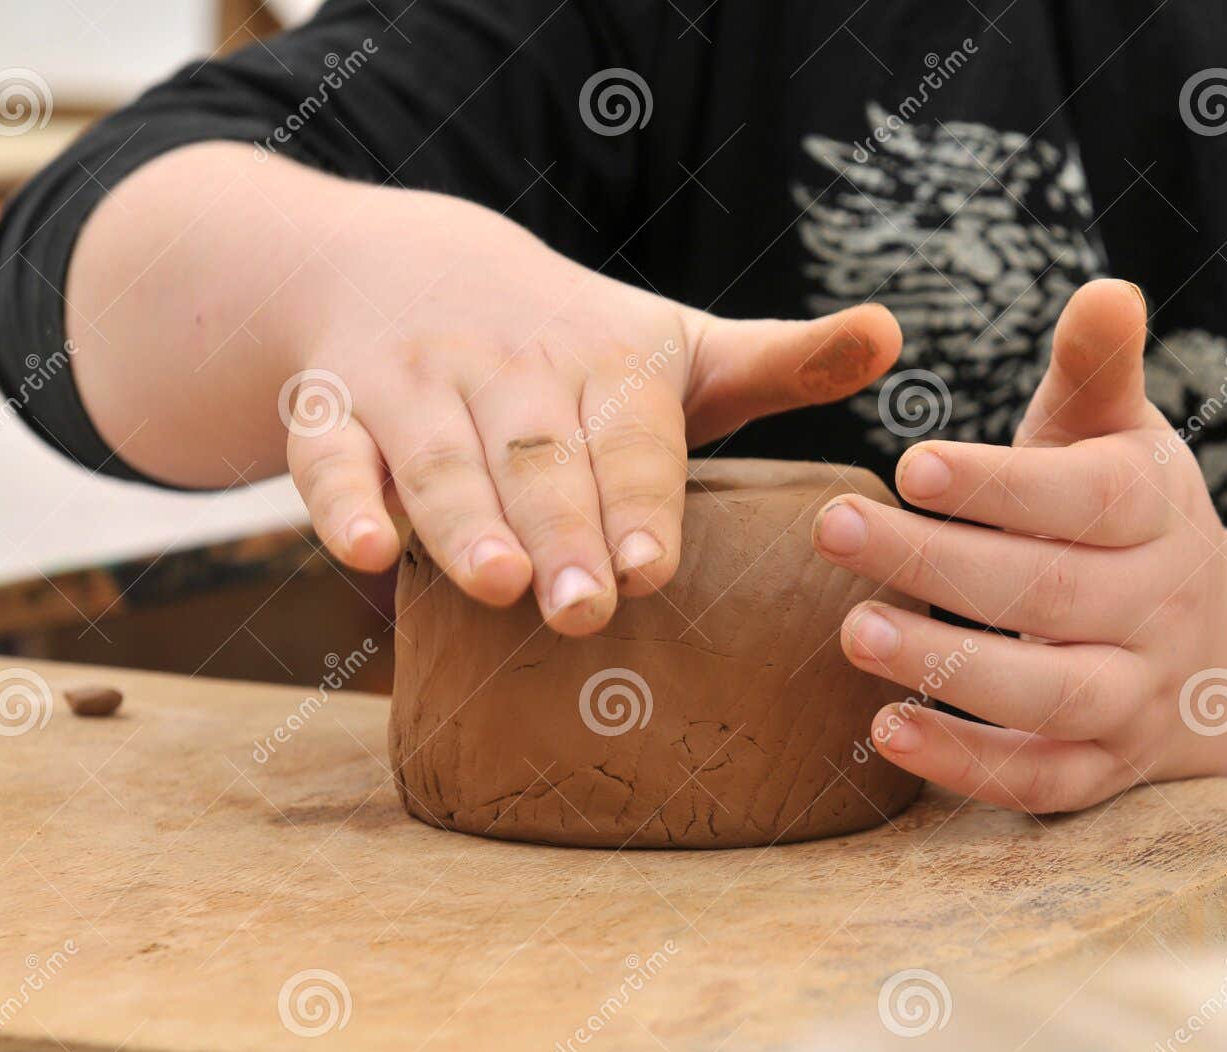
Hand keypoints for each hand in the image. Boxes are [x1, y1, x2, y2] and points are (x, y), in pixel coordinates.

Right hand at [289, 187, 899, 633]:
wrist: (405, 266)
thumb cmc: (574, 342)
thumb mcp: (677, 345)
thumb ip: (781, 362)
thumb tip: (895, 334)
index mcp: (606, 358)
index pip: (631, 432)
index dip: (641, 498)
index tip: (657, 569)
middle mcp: (512, 365)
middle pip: (539, 454)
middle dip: (562, 531)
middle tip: (585, 610)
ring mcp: (418, 384)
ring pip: (439, 455)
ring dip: (463, 518)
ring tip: (495, 587)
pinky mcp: (335, 407)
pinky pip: (331, 452)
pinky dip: (343, 499)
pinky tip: (363, 553)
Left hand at [813, 279, 1226, 811]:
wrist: (1210, 645)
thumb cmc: (1121, 515)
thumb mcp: (1115, 437)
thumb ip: (1095, 371)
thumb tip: (1104, 289)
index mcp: (1158, 513)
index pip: (1090, 502)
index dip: (1003, 486)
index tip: (911, 464)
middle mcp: (1158, 610)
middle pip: (1052, 595)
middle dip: (939, 565)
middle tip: (832, 527)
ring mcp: (1136, 699)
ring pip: (1052, 696)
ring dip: (951, 668)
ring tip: (854, 632)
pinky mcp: (1101, 769)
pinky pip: (1042, 780)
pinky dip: (967, 765)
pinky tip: (885, 731)